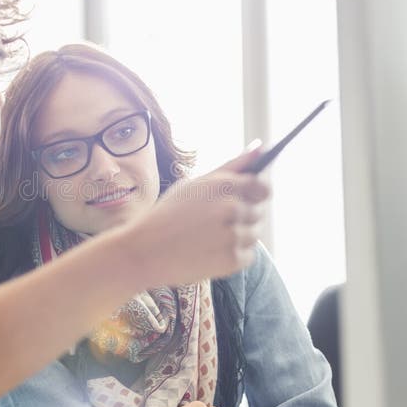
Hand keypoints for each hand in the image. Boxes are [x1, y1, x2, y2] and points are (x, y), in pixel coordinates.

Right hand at [130, 148, 270, 287]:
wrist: (143, 251)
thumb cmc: (167, 214)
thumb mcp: (195, 184)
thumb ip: (231, 166)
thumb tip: (260, 147)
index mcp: (224, 184)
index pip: (262, 186)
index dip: (258, 194)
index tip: (252, 199)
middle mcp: (232, 207)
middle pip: (258, 213)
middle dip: (243, 218)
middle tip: (213, 224)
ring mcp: (233, 235)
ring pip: (254, 235)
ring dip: (238, 238)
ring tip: (208, 239)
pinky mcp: (232, 260)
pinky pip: (247, 255)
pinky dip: (233, 257)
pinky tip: (209, 253)